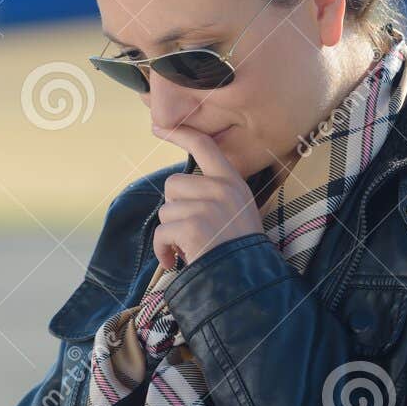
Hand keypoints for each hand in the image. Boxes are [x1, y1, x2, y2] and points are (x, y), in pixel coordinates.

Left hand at [150, 124, 264, 271]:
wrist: (249, 279)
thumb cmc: (238, 248)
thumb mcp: (236, 210)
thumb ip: (213, 192)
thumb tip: (176, 189)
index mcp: (232, 181)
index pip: (204, 145)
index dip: (179, 133)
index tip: (157, 126)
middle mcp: (221, 189)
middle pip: (173, 184)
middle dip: (174, 208)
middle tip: (191, 229)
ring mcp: (208, 207)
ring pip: (165, 210)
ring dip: (170, 232)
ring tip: (189, 247)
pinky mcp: (193, 227)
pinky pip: (161, 232)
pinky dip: (162, 250)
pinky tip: (174, 260)